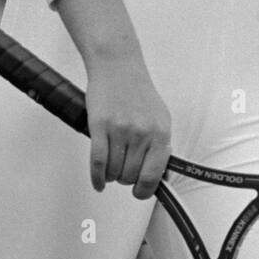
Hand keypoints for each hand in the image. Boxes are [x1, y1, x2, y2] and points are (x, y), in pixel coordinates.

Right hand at [83, 47, 171, 198]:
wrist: (118, 66)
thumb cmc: (138, 92)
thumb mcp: (161, 118)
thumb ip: (161, 146)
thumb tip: (158, 177)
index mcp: (160, 133)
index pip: (153, 175)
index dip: (144, 190)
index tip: (139, 192)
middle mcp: (142, 133)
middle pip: (130, 176)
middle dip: (125, 179)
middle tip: (122, 172)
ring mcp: (120, 129)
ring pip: (113, 172)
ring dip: (111, 176)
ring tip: (111, 168)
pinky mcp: (99, 126)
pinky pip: (97, 162)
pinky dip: (97, 178)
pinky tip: (98, 183)